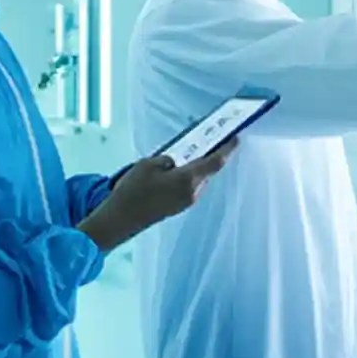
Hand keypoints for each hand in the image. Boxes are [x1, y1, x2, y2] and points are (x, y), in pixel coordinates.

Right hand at [77, 139, 237, 250]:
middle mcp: (192, 193)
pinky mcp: (177, 208)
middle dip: (209, 156)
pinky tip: (175, 170)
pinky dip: (187, 177)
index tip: (236, 138)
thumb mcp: (148, 164)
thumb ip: (168, 159)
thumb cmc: (133, 191)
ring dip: (196, 167)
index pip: (215, 162)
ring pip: (198, 180)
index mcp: (188, 179)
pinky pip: (189, 188)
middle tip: (207, 140)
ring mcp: (185, 202)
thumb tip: (176, 162)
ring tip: (187, 153)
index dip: (228, 149)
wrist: (120, 220)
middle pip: (208, 171)